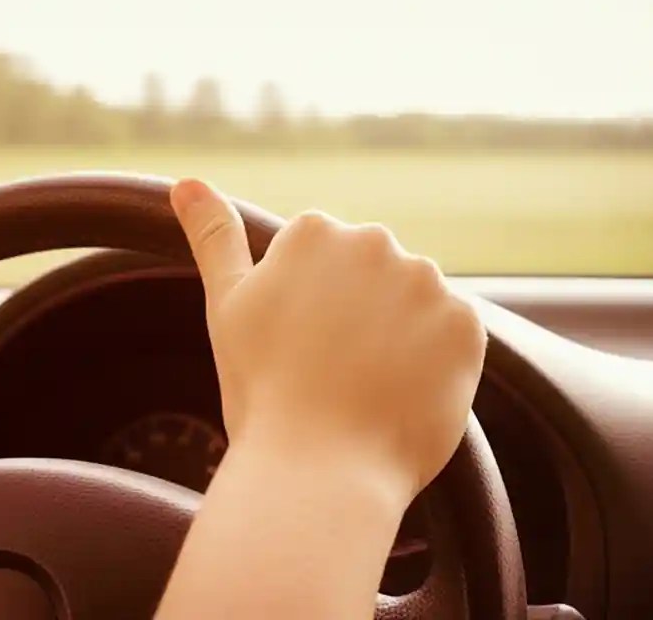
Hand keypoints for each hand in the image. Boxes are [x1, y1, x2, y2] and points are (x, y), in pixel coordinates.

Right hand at [170, 179, 484, 504]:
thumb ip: (214, 237)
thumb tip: (186, 182)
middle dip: (360, 315)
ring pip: (415, 305)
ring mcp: (425, 280)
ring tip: (367, 387)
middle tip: (331, 371)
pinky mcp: (466, 324)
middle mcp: (374, 240)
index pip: (323, 262)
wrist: (318, 472)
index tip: (298, 348)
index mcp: (313, 231)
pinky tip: (403, 395)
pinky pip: (454, 337)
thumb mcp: (227, 306)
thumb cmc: (262, 392)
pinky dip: (436, 364)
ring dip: (401, 336)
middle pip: (373, 276)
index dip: (309, 313)